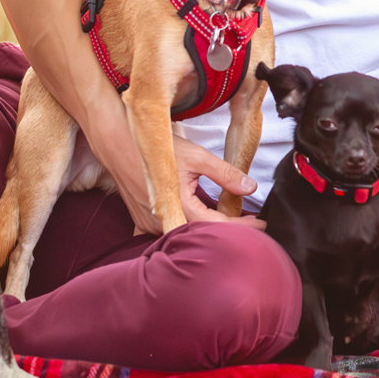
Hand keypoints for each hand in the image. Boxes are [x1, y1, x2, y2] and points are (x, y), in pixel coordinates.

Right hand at [81, 101, 258, 233]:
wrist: (118, 144)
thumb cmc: (156, 148)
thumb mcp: (198, 156)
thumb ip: (225, 174)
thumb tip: (250, 187)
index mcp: (180, 207)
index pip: (218, 226)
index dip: (243, 226)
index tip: (260, 222)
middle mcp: (164, 221)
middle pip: (202, 233)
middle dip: (228, 228)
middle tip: (249, 220)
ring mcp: (150, 223)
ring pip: (184, 232)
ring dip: (205, 227)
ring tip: (229, 220)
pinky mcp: (143, 220)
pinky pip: (166, 229)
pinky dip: (183, 226)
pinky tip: (195, 222)